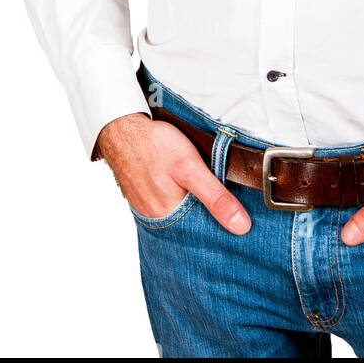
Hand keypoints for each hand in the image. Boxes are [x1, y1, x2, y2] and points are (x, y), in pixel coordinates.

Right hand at [95, 113, 250, 233]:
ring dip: (193, 207)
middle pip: (191, 225)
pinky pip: (167, 205)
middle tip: (223, 203)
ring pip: (179, 215)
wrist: (122, 129)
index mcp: (169, 216)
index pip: (203, 233)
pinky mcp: (143, 197)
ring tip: (204, 193)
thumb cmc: (154, 145)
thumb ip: (216, 197)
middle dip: (208, 217)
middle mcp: (156, 217)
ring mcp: (147, 207)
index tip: (240, 222)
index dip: (222, 226)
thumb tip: (241, 226)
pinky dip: (179, 200)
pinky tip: (184, 188)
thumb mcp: (191, 167)